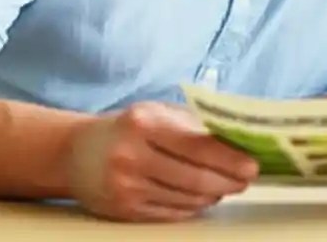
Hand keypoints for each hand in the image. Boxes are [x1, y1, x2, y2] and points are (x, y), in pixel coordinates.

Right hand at [67, 102, 259, 221]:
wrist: (74, 153)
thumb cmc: (127, 128)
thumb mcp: (157, 113)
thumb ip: (194, 124)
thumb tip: (238, 141)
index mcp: (143, 123)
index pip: (197, 145)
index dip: (229, 158)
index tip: (252, 164)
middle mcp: (131, 155)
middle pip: (195, 177)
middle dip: (228, 181)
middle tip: (247, 179)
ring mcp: (125, 186)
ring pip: (186, 199)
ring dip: (214, 194)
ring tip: (226, 185)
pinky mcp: (123, 210)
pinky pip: (172, 213)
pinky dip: (193, 206)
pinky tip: (202, 197)